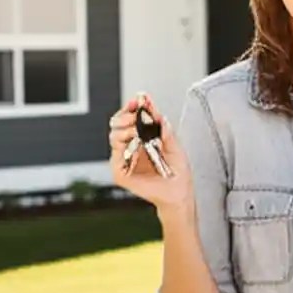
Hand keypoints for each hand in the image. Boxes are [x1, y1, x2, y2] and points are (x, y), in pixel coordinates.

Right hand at [107, 93, 194, 218]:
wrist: (178, 193)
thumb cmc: (177, 172)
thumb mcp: (176, 147)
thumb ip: (166, 131)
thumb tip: (159, 115)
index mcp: (142, 136)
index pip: (131, 117)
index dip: (133, 106)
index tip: (139, 99)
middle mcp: (131, 145)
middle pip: (117, 123)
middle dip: (125, 115)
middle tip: (135, 114)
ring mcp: (124, 158)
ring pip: (114, 136)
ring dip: (125, 129)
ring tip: (137, 131)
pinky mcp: (120, 172)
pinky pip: (115, 156)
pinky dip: (123, 148)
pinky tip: (134, 145)